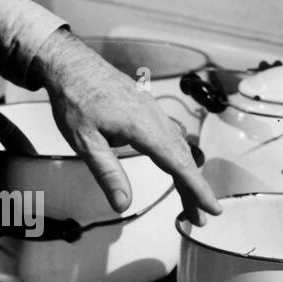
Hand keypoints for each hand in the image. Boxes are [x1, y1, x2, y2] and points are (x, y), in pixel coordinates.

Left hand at [37, 31, 221, 225]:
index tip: (212, 209)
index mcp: (143, 127)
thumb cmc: (74, 99)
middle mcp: (155, 117)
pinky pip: (170, 134)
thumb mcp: (84, 141)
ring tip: (189, 199)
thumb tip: (123, 204)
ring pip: (178, 146)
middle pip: (183, 158)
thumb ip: (107, 173)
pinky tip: (175, 165)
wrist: (70, 64)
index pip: (178, 164)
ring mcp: (153, 109)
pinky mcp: (147, 106)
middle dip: (194, 189)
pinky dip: (177, 155)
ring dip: (186, 173)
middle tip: (199, 217)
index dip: (197, 189)